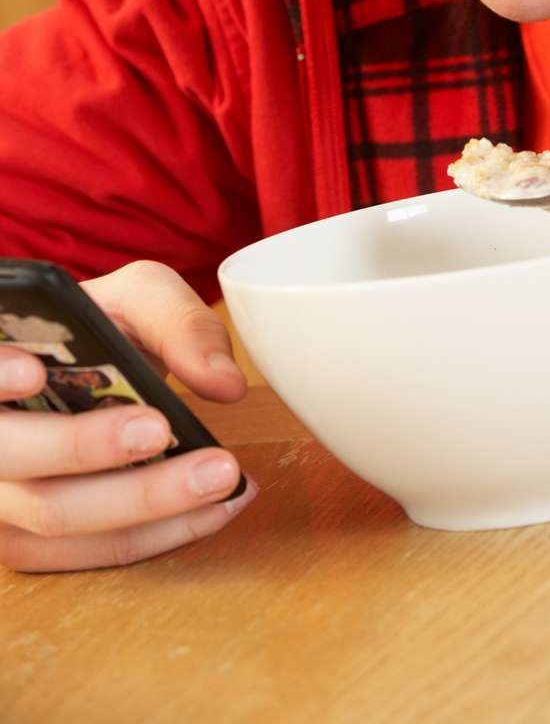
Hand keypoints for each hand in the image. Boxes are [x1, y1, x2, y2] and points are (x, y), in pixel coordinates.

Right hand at [0, 261, 256, 572]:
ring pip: (53, 517)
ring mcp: (2, 498)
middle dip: (85, 446)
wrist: (98, 375)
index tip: (34, 371)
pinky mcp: (35, 541)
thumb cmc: (107, 331)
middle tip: (161, 428)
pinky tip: (217, 506)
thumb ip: (179, 325)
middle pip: (12, 458)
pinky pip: (90, 551)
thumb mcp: (140, 300)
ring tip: (220, 476)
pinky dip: (157, 534)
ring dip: (141, 502)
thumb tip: (225, 384)